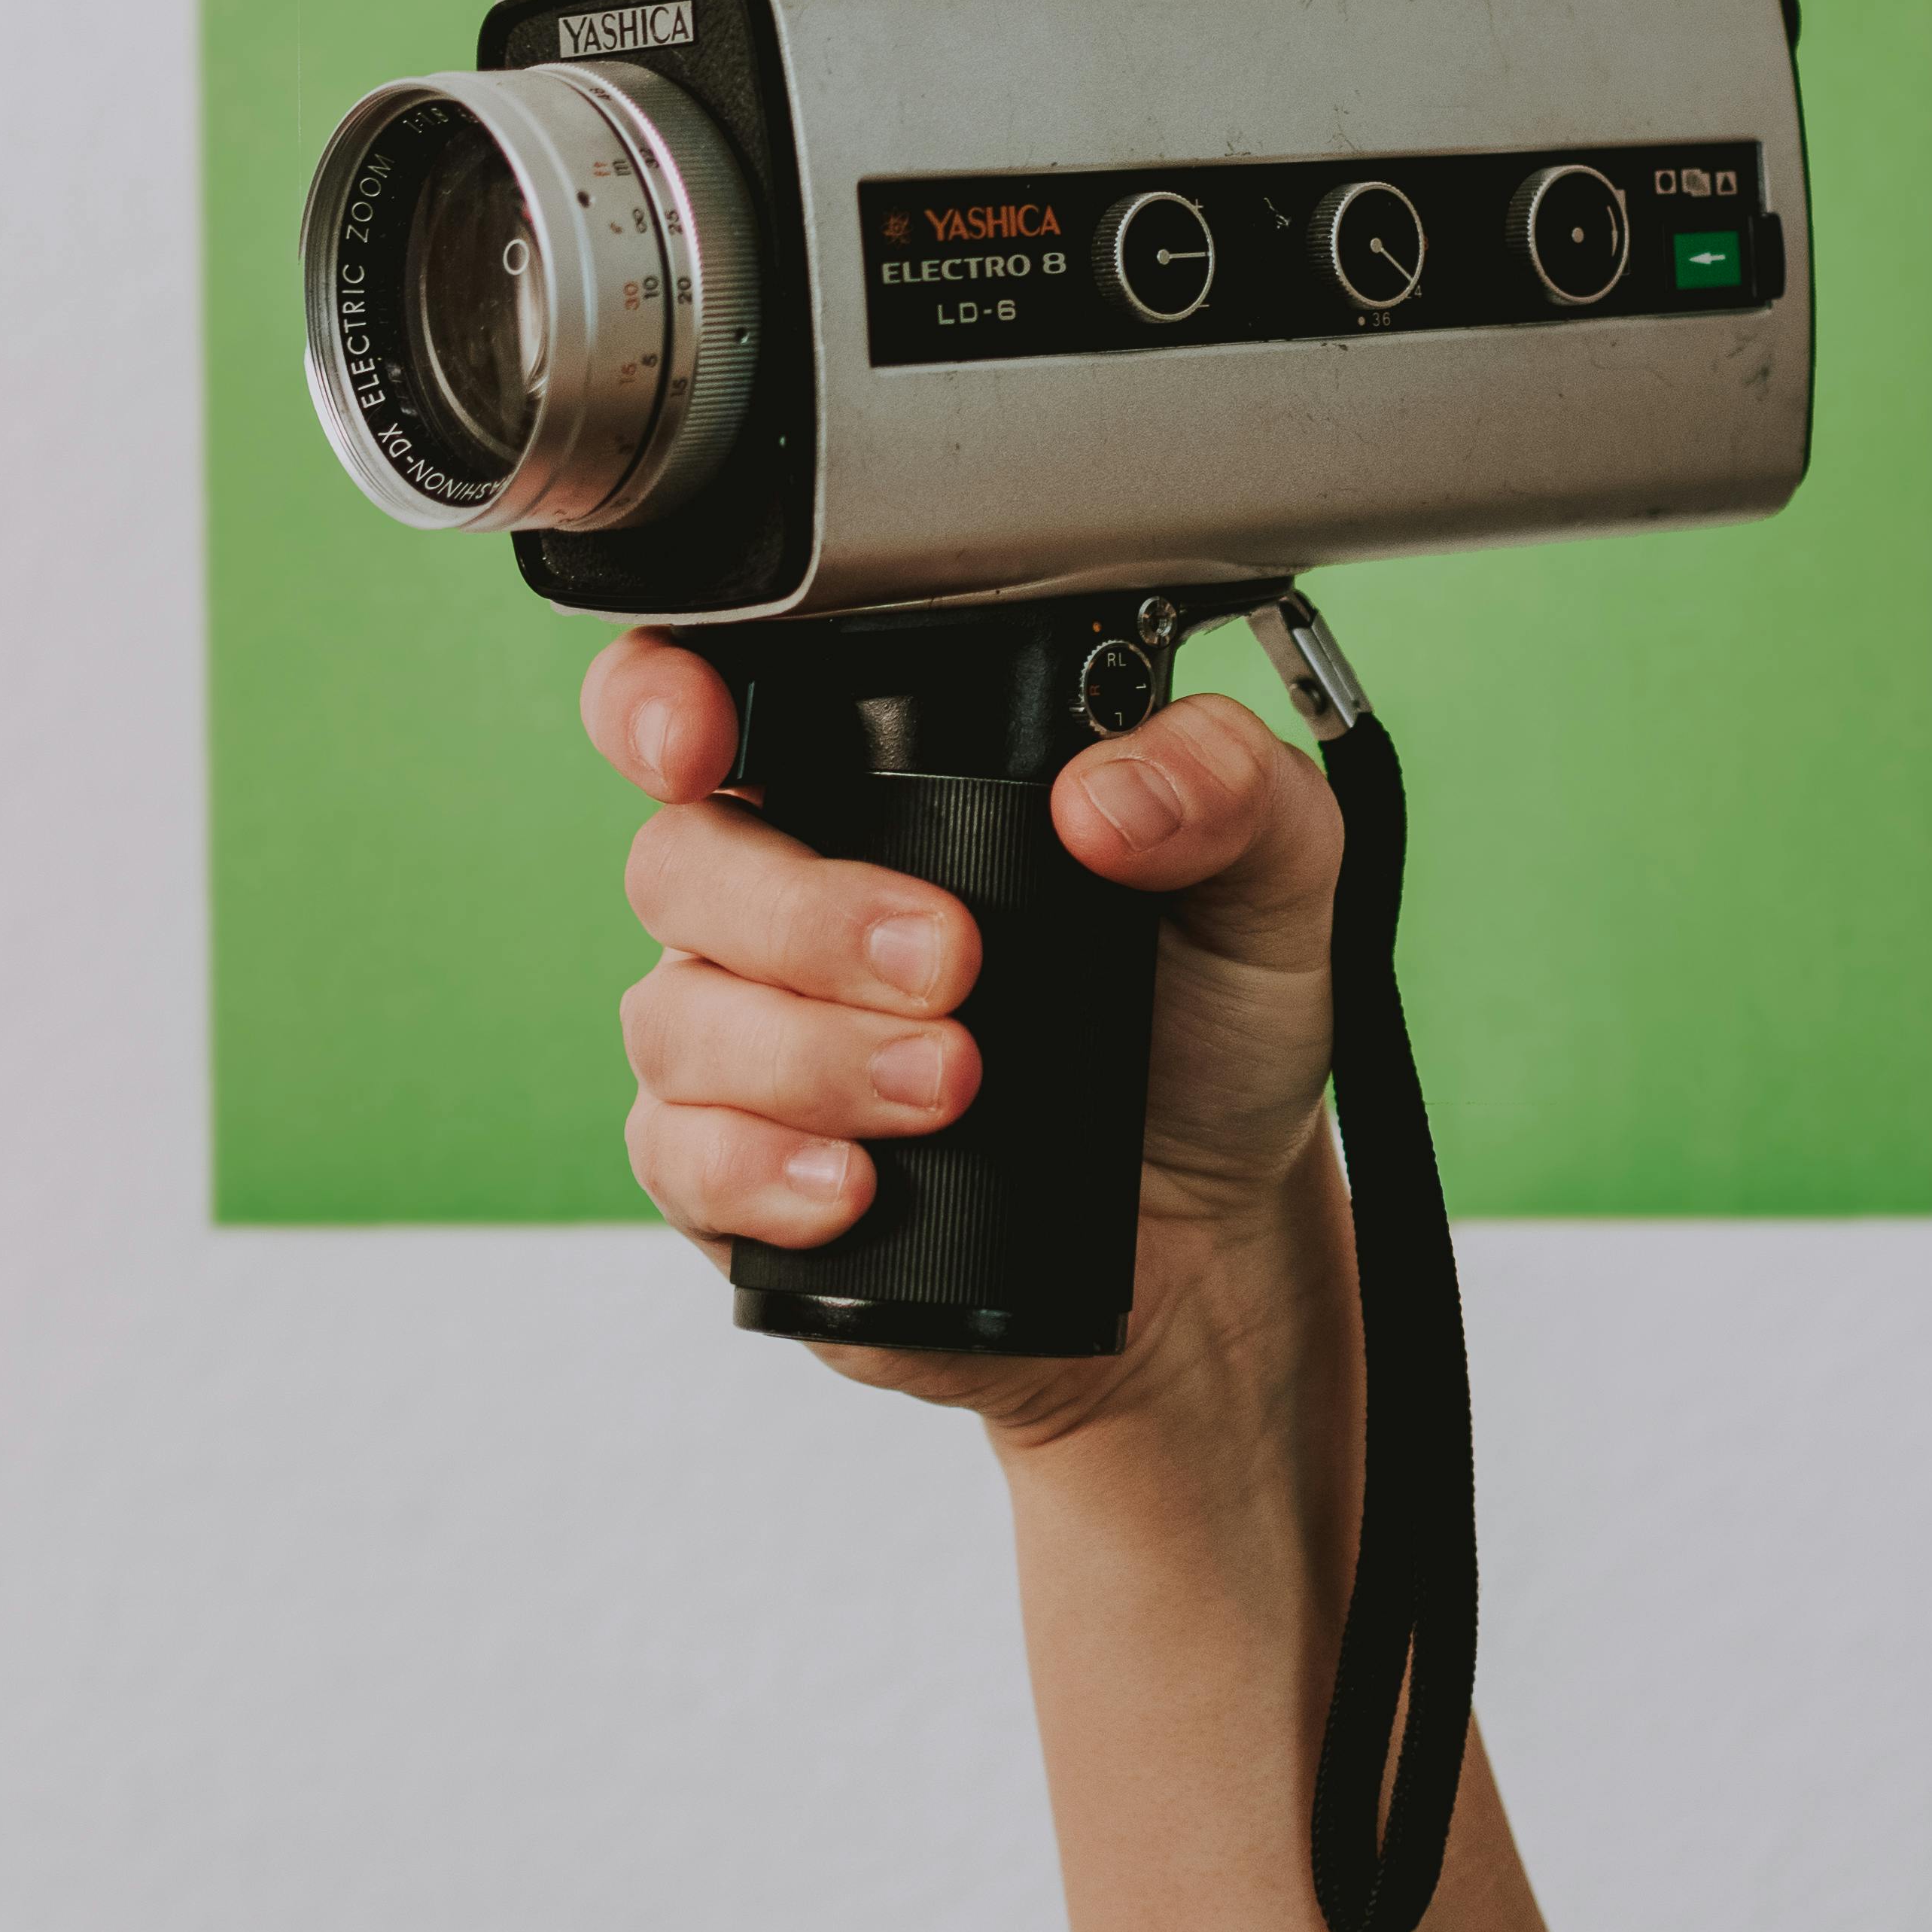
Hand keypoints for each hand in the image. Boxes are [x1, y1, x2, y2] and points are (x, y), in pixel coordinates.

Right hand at [581, 633, 1354, 1454]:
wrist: (1212, 1229)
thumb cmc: (1209, 1030)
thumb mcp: (1271, 881)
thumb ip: (1224, 786)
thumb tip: (1110, 792)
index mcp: (874, 787)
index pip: (708, 704)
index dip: (660, 702)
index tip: (701, 737)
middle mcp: (783, 901)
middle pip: (682, 863)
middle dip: (805, 913)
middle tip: (951, 964)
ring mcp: (748, 1042)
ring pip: (678, 1018)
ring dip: (808, 1055)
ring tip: (951, 1085)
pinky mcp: (742, 1175)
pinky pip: (683, 1161)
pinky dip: (762, 1170)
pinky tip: (856, 1187)